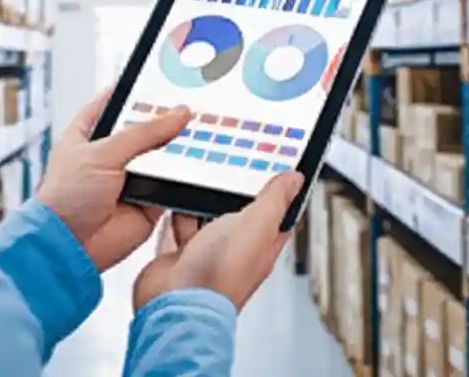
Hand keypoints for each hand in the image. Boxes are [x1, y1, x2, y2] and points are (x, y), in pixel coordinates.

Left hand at [37, 90, 192, 270]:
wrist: (70, 248)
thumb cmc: (67, 198)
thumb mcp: (103, 153)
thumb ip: (143, 134)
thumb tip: (178, 114)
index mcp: (89, 134)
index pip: (114, 103)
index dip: (135, 91)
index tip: (160, 77)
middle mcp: (109, 155)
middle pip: (145, 130)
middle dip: (167, 121)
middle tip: (195, 104)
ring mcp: (129, 179)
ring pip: (162, 157)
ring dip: (179, 150)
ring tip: (206, 129)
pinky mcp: (147, 202)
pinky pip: (173, 185)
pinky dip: (185, 178)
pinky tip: (204, 164)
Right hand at [133, 172, 303, 311]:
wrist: (176, 301)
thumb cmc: (221, 274)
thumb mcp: (258, 225)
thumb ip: (275, 200)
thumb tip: (295, 180)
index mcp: (261, 245)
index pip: (277, 216)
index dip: (279, 193)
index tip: (277, 170)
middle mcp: (234, 250)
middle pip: (239, 214)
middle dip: (233, 192)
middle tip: (232, 167)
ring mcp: (205, 252)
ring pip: (205, 218)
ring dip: (201, 201)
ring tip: (199, 179)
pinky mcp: (179, 255)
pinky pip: (177, 227)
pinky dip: (175, 213)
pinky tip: (173, 201)